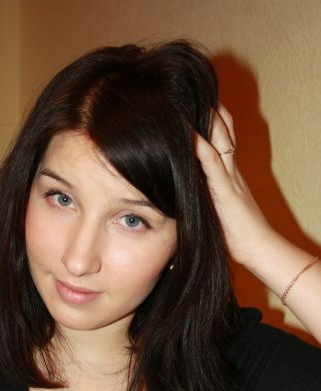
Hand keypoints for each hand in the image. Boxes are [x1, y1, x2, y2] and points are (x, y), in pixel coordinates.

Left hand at [195, 105, 272, 267]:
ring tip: (184, 99)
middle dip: (208, 108)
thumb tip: (182, 195)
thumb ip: (206, 197)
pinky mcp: (225, 191)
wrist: (259, 248)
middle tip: (187, 89)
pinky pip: (212, 162)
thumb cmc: (238, 235)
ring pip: (219, 139)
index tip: (193, 102)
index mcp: (228, 173)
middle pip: (222, 129)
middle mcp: (230, 170)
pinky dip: (199, 146)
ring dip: (204, 118)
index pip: (221, 137)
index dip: (211, 117)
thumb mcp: (218, 209)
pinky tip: (186, 133)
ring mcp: (229, 178)